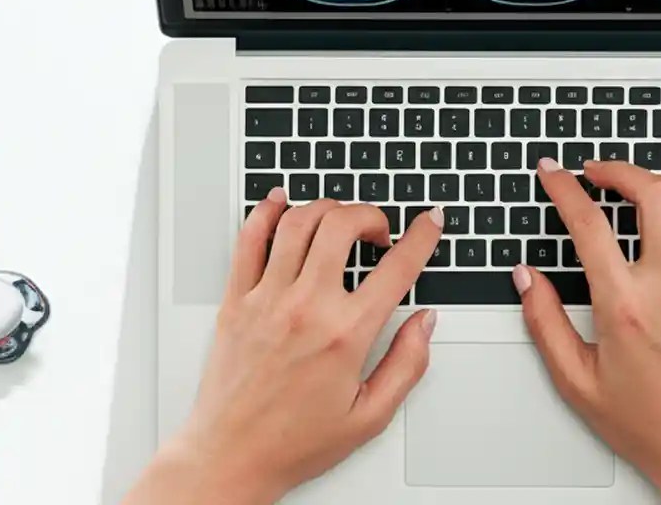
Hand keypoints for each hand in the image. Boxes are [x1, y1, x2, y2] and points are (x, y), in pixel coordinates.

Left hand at [124, 189, 441, 504]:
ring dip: (327, 208)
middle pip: (343, 224)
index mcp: (345, 334)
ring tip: (339, 221)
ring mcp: (267, 298)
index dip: (422, 236)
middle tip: (379, 232)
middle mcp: (306, 307)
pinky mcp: (236, 300)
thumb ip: (407, 364)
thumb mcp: (370, 415)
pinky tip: (280, 203)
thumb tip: (425, 323)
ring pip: (299, 221)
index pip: (397, 267)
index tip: (429, 223)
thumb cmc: (294, 442)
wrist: (231, 456)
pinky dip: (267, 210)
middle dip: (372, 216)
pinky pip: (249, 238)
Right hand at [518, 159, 660, 504]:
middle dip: (619, 170)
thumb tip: (527, 278)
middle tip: (598, 172)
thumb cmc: (646, 422)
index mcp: (624, 306)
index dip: (564, 188)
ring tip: (639, 189)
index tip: (553, 174)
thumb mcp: (575, 381)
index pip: (589, 224)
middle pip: (651, 194)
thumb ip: (545, 322)